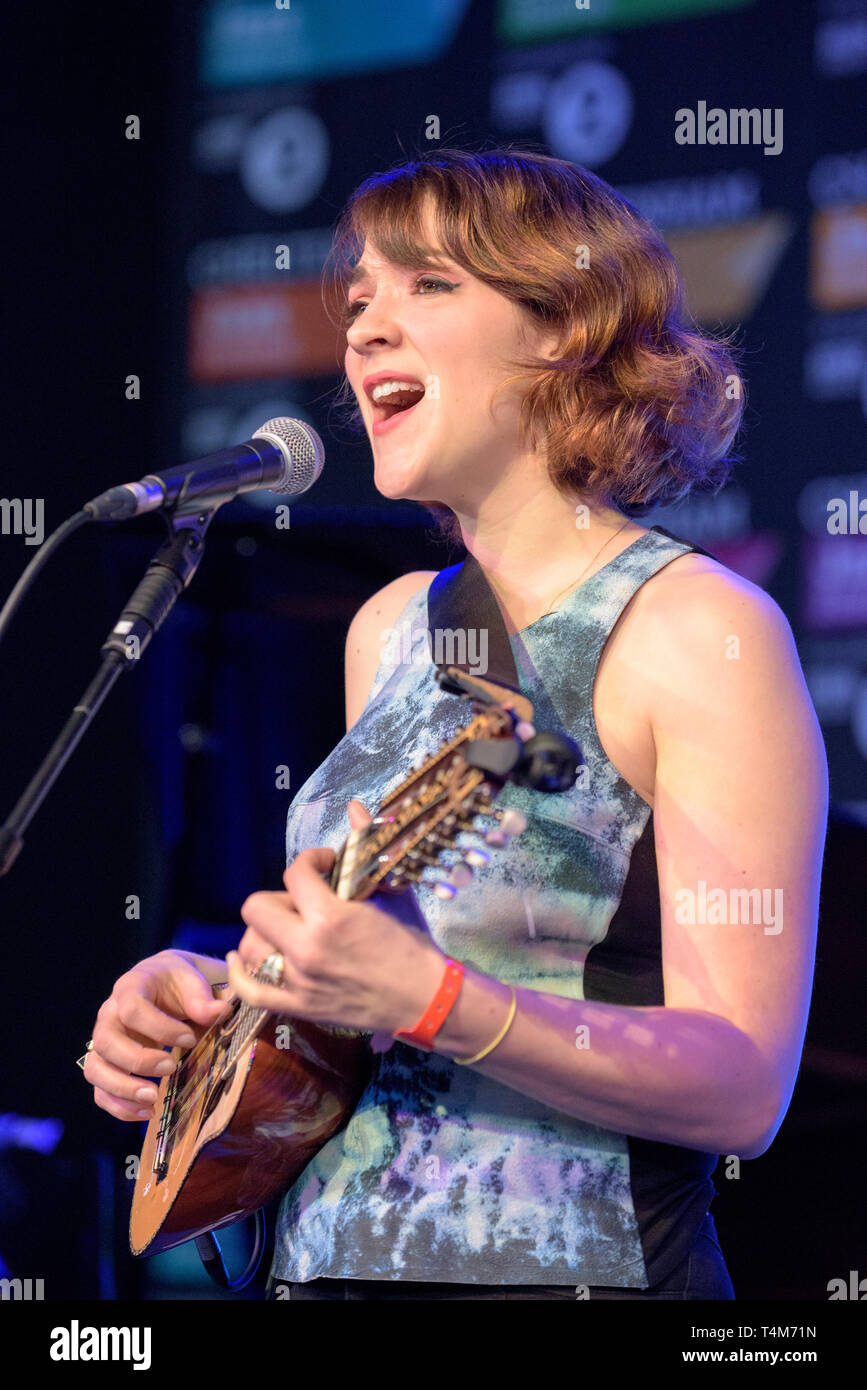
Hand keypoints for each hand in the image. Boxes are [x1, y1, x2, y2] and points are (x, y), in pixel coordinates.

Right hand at [82, 951, 227, 1121]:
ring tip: (153, 1099)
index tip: (190, 1039)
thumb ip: (201, 997)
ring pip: (96, 1069)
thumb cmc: (177, 982)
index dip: (159, 1028)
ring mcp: (104, 1041)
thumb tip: (219, 1012)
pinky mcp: (107, 1064)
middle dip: (138, 1060)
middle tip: (171, 1067)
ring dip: (122, 1089)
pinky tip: (146, 1112)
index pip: (132, 1009)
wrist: (162, 983)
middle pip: (105, 1041)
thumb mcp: (192, 978)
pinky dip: (118, 1106)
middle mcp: (109, 1014)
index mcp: (130, 987)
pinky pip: (99, 1090)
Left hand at [227, 800, 443, 1033]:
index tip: (327, 865)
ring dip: (265, 931)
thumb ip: (366, 848)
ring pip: (249, 946)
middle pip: (257, 907)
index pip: (296, 873)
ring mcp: (298, 982)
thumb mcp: (392, 893)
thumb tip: (355, 807)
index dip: (311, 860)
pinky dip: (239, 973)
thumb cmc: (414, 946)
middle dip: (280, 896)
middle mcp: (306, 950)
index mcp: (331, 918)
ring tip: (287, 928)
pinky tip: (241, 958)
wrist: (427, 1001)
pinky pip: (249, 991)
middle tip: (306, 902)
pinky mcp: (298, 1007)